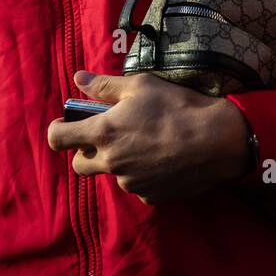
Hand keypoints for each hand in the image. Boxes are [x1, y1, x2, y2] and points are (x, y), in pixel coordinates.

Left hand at [46, 70, 251, 203]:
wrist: (217, 140)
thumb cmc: (177, 106)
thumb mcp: (140, 85)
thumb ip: (104, 86)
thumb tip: (78, 79)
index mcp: (104, 133)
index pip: (58, 139)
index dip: (58, 130)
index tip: (66, 123)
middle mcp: (111, 162)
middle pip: (80, 165)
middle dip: (85, 151)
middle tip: (107, 135)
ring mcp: (130, 182)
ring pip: (112, 173)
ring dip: (119, 161)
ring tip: (146, 142)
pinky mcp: (150, 196)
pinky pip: (137, 184)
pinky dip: (142, 173)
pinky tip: (162, 157)